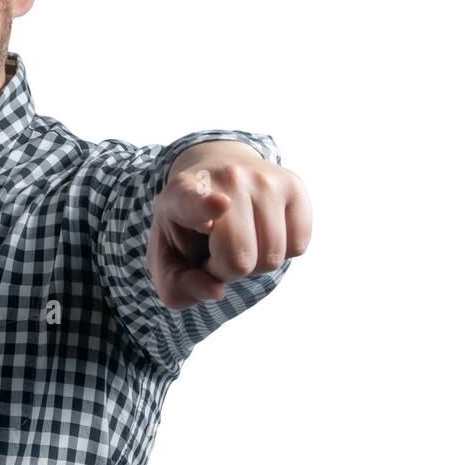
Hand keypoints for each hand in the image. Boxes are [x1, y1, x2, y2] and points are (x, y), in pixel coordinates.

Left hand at [146, 143, 310, 309]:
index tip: (220, 205)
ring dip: (254, 264)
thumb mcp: (167, 259)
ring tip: (237, 240)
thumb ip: (178, 286)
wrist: (215, 173)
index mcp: (181, 195)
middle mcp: (226, 178)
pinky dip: (280, 252)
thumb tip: (216, 291)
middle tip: (215, 252)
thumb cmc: (187, 228)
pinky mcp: (294, 185)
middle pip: (240, 257)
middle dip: (227, 270)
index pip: (195, 202)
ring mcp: (264, 178)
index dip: (206, 207)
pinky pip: (298, 246)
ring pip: (272, 257)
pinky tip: (261, 233)